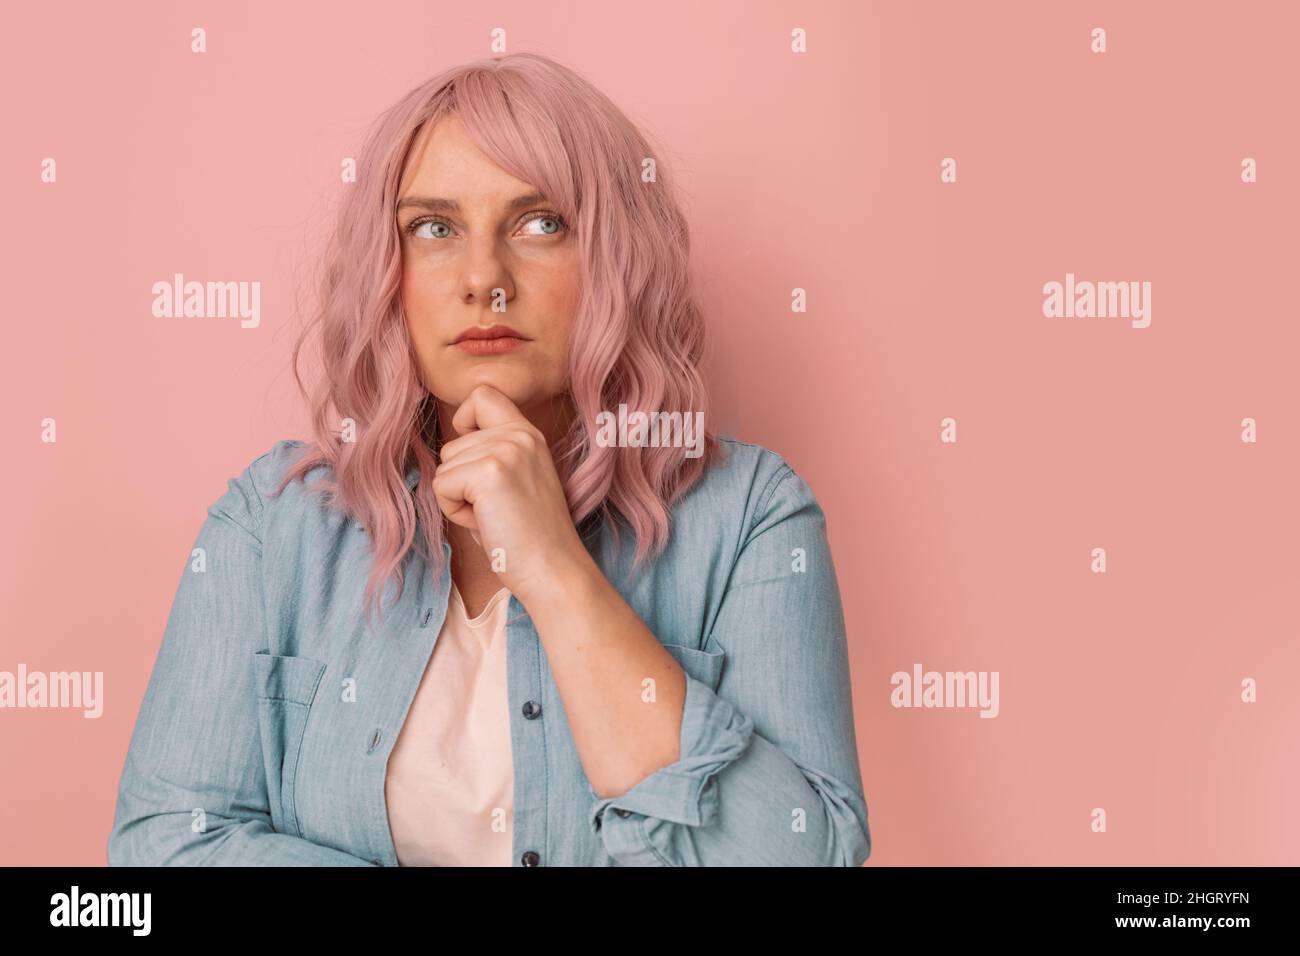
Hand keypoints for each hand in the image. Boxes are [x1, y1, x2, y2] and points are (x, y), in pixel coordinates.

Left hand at [432, 384, 593, 601]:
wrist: (553, 569)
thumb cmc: (528, 537)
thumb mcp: (515, 480)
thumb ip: (489, 455)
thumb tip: (450, 451)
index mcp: (529, 434)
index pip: (482, 395)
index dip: (465, 422)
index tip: (477, 460)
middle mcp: (519, 434)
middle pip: (452, 443)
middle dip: (460, 481)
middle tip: (495, 508)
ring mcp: (506, 450)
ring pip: (444, 466)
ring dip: (457, 498)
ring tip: (493, 516)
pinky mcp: (489, 472)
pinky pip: (441, 485)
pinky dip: (454, 511)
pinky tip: (485, 522)